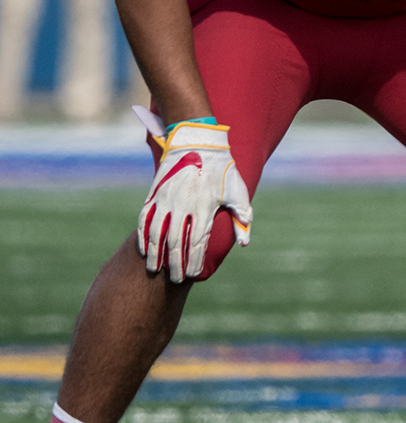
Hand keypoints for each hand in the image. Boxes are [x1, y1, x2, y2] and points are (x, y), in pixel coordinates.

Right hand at [137, 120, 251, 282]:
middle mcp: (183, 206)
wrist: (197, 142)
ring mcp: (166, 200)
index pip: (198, 242)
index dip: (195, 260)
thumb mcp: (238, 191)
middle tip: (176, 280)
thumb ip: (242, 217)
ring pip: (158, 233)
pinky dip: (144, 236)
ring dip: (156, 254)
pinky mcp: (155, 195)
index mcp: (205, 207)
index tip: (194, 274)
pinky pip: (145, 220)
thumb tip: (244, 243)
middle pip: (177, 242)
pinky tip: (144, 250)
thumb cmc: (223, 169)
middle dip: (175, 263)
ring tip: (155, 271)